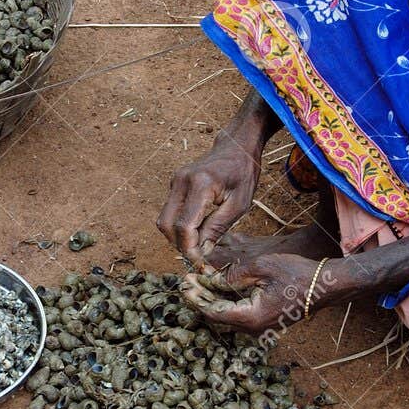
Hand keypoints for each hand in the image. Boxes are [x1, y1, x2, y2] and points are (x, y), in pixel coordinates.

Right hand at [157, 140, 261, 260]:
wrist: (236, 146)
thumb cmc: (243, 173)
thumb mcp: (239, 204)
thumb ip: (218, 227)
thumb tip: (202, 251)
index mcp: (200, 185)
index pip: (184, 226)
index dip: (189, 248)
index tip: (201, 262)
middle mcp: (181, 181)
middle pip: (166, 225)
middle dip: (179, 245)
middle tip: (198, 256)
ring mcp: (175, 181)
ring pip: (164, 220)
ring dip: (178, 237)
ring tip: (199, 245)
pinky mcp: (174, 184)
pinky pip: (169, 211)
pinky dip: (179, 226)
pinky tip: (197, 231)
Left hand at [181, 253, 329, 334]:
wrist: (325, 285)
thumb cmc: (297, 274)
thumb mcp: (261, 267)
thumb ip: (232, 275)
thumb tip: (209, 279)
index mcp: (251, 317)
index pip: (213, 311)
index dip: (196, 297)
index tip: (185, 282)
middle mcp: (254, 328)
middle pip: (217, 316)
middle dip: (200, 298)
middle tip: (186, 281)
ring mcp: (260, 328)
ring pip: (227, 316)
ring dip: (211, 299)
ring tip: (197, 282)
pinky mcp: (264, 322)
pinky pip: (238, 314)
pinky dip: (225, 301)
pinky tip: (217, 287)